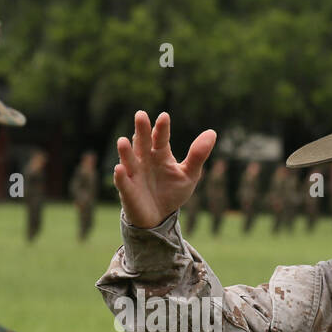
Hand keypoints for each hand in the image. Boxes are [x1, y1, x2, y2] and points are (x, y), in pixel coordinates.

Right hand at [113, 110, 215, 228]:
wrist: (159, 217)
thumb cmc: (172, 191)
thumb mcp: (189, 174)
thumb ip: (198, 155)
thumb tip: (212, 132)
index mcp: (159, 153)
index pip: (160, 138)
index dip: (161, 128)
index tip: (164, 117)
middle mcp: (144, 160)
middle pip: (142, 142)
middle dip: (141, 130)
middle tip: (141, 115)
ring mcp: (134, 174)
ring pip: (129, 160)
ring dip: (126, 151)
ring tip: (123, 141)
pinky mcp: (128, 191)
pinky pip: (123, 182)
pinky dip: (120, 176)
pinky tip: (119, 169)